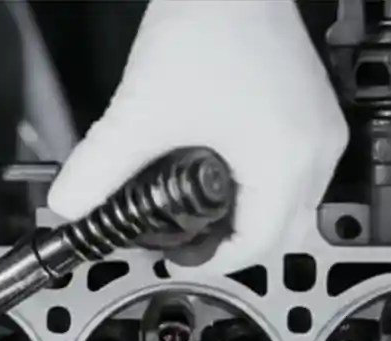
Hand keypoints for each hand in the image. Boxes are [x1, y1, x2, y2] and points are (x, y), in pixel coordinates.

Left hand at [47, 1, 347, 273]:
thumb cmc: (207, 28)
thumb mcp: (141, 111)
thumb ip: (99, 166)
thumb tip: (70, 203)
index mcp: (284, 161)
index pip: (256, 245)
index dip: (211, 263)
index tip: (177, 259)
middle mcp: (315, 150)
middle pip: (283, 233)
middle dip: (233, 246)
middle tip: (187, 242)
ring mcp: (321, 128)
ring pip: (296, 204)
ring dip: (253, 218)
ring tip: (203, 213)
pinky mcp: (314, 109)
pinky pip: (300, 170)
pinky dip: (266, 186)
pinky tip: (226, 175)